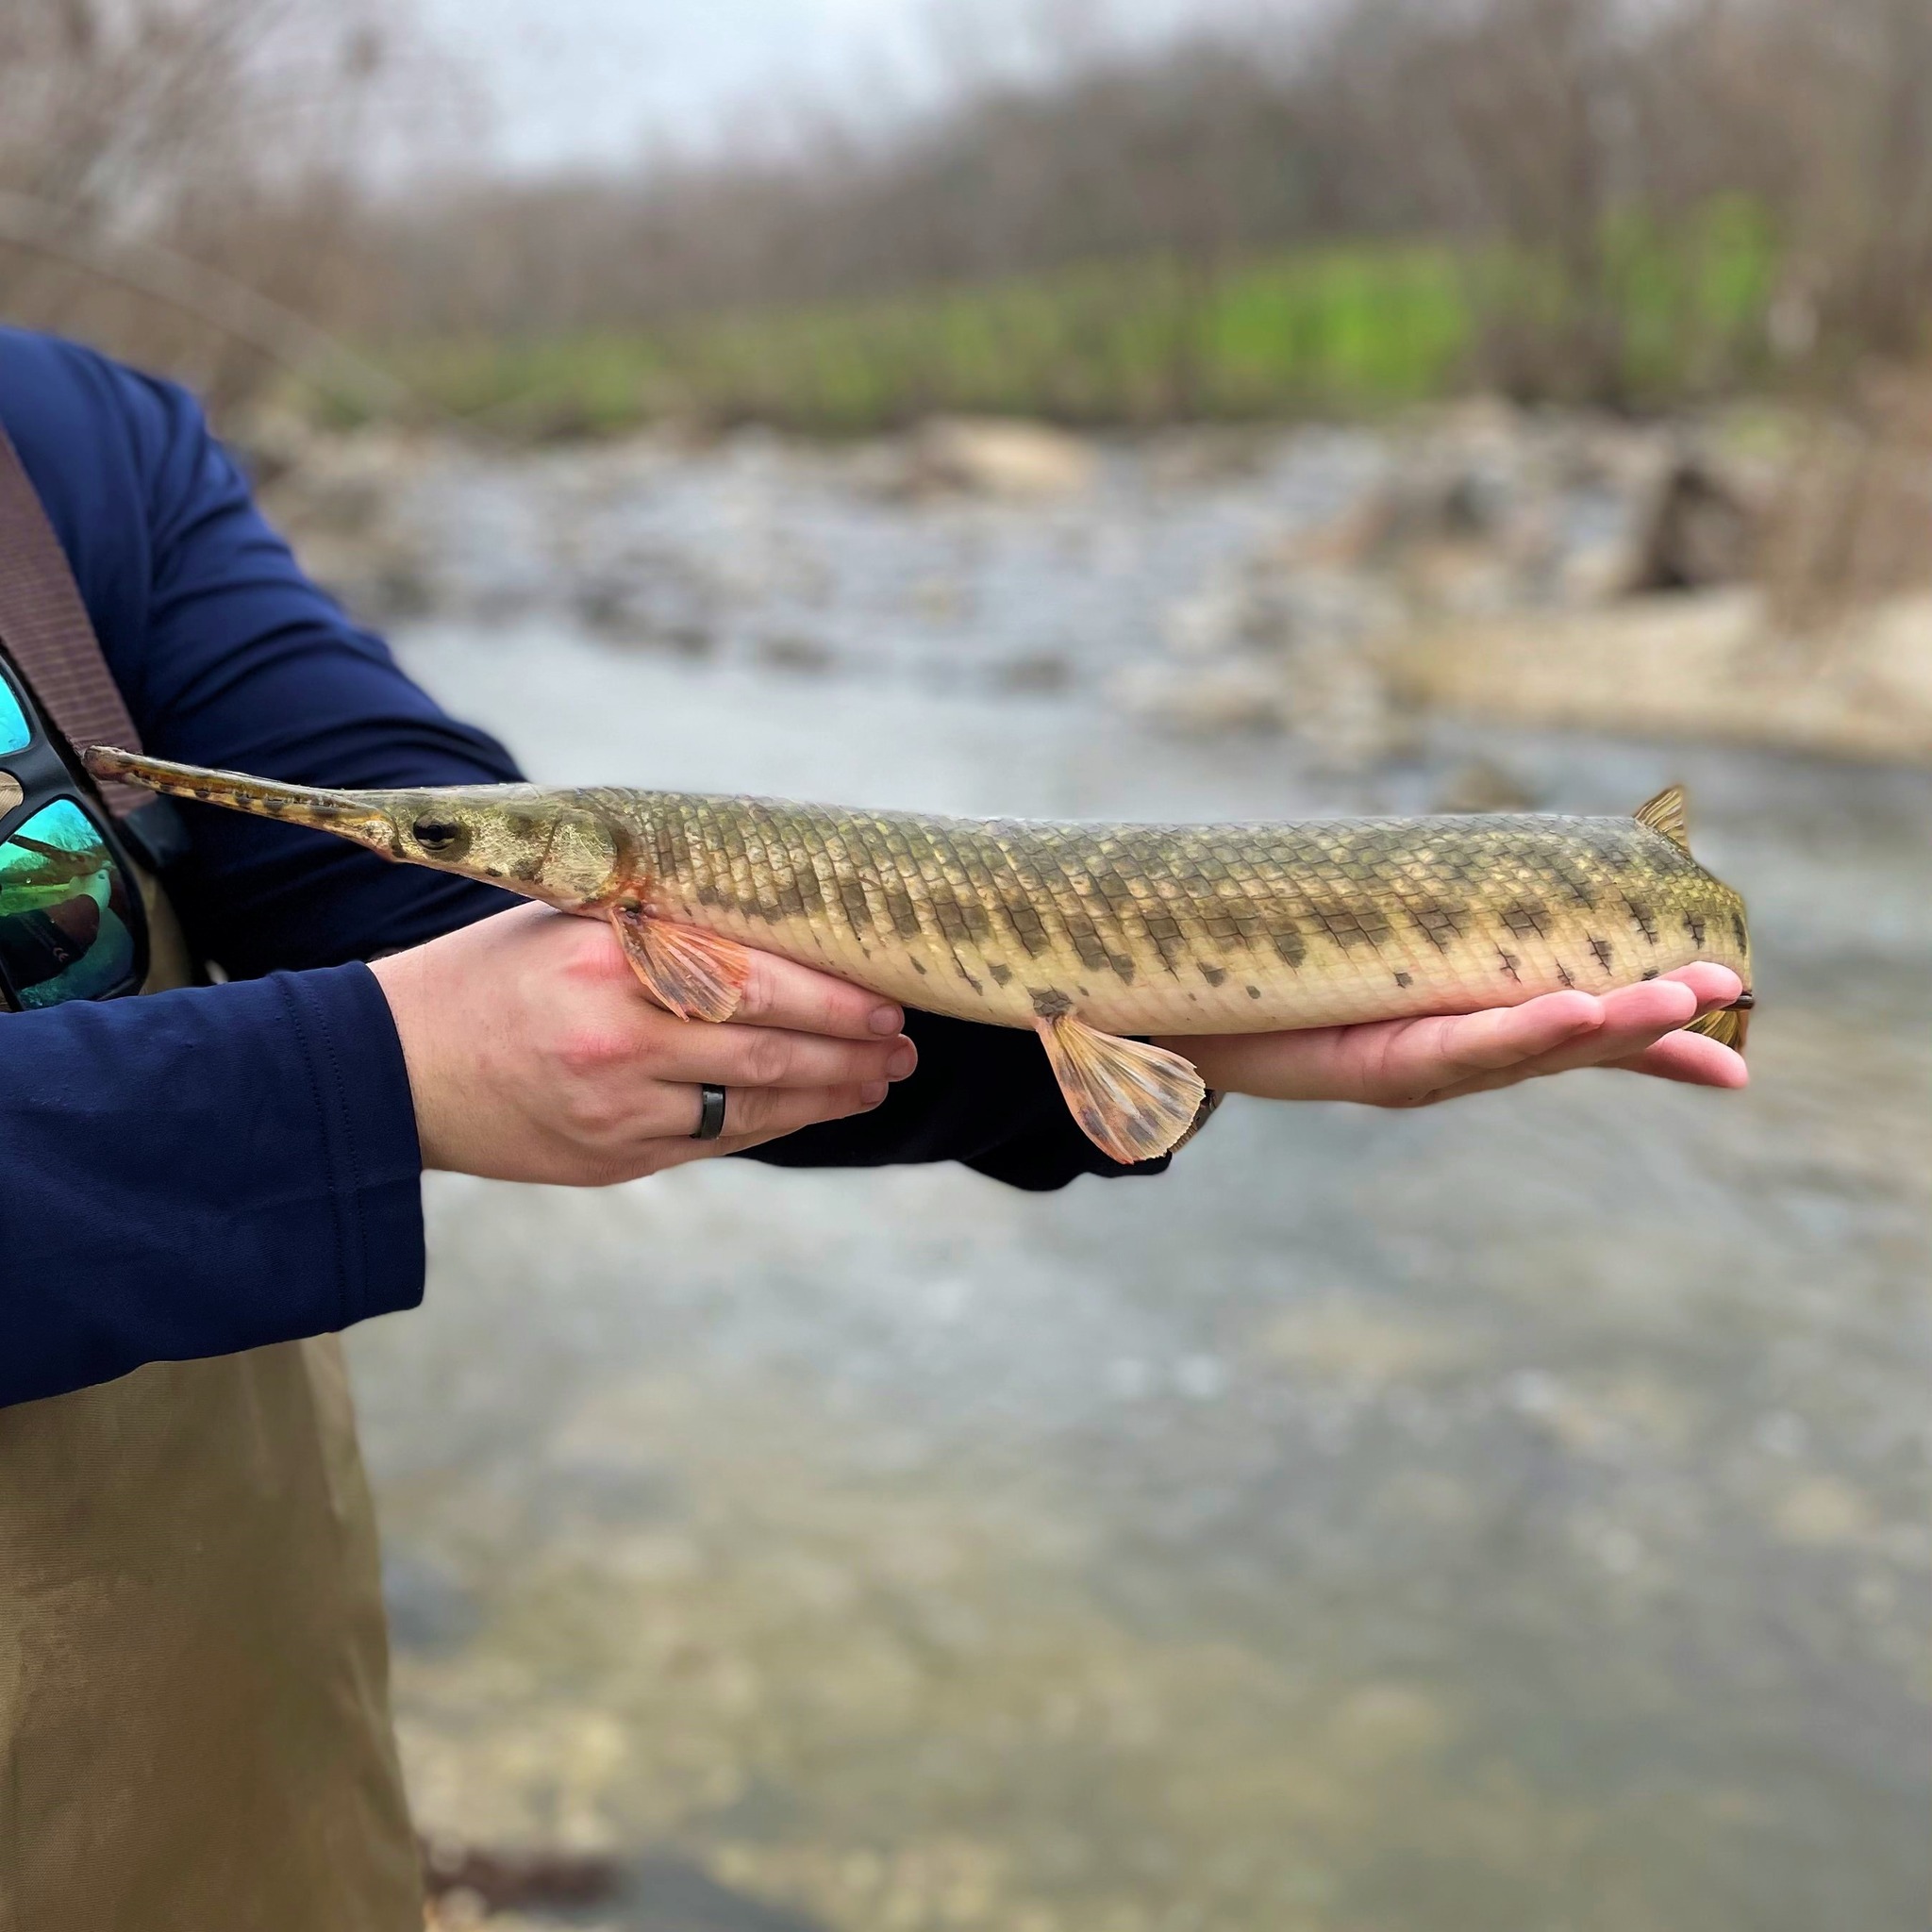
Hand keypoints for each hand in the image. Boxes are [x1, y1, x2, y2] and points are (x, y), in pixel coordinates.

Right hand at [368, 903, 917, 1183]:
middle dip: (850, 1050)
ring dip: (829, 1094)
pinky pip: (717, 1141)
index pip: (751, 976)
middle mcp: (618, 1035)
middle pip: (767, 1047)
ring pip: (754, 1104)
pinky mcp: (614, 1159)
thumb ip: (662, 928)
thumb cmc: (492, 975)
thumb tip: (776, 932)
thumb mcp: (568, 925)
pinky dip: (773, 1124)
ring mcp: (618, 1107)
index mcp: (610, 959)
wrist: (391, 1069)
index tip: (885, 998)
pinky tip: (813, 1108)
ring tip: (879, 1080)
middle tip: (905, 1046)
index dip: (829, 996)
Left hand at [1159, 964, 1747, 1110]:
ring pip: (1528, 1047)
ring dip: (1603, 1025)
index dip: (1658, 1043)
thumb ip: (1448, 935)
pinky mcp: (1375, 1067)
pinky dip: (1517, 1032)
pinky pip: (1457, 1048)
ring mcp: (1423, 1065)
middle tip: (1725, 989)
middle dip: (1650, 1020)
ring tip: (1666, 999)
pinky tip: (1573, 1010)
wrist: (1190, 1023)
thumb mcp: (1382, 955)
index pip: (1582, 1028)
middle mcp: (1458, 1054)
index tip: (1734, 1046)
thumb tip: (1501, 884)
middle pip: (1570, 1037)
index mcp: (1472, 1023)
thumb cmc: (1290, 984)